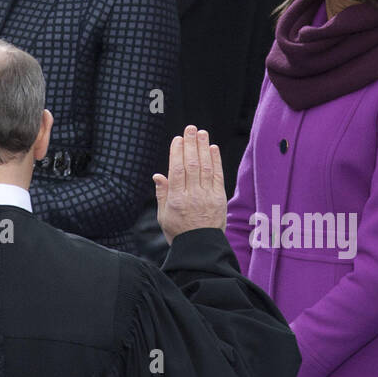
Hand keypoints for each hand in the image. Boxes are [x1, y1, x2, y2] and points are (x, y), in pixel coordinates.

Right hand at [154, 125, 227, 242]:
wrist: (200, 248)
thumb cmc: (179, 232)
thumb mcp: (163, 215)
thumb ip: (162, 194)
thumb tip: (158, 175)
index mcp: (176, 200)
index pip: (177, 170)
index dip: (177, 153)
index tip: (178, 139)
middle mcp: (192, 196)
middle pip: (191, 165)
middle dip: (190, 144)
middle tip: (190, 128)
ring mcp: (207, 197)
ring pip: (205, 167)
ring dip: (203, 148)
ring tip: (201, 132)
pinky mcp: (219, 199)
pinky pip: (217, 176)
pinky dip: (215, 161)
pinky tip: (213, 148)